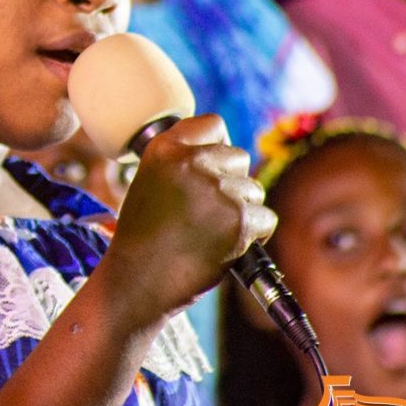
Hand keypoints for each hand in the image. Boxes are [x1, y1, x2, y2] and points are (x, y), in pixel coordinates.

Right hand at [101, 115, 273, 320]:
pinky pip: (265, 218)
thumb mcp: (149, 183)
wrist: (139, 281)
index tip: (211, 166)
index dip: (217, 146)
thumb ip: (181, 163)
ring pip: (254, 190)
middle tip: (206, 213)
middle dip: (231, 183)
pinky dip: (253, 235)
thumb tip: (227, 154)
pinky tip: (226, 246)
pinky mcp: (239, 219)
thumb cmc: (143, 239)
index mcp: (164, 149)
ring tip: (210, 233)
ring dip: (242, 211)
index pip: (213, 125)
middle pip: (239, 157)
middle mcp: (192, 162)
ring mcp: (218, 190)